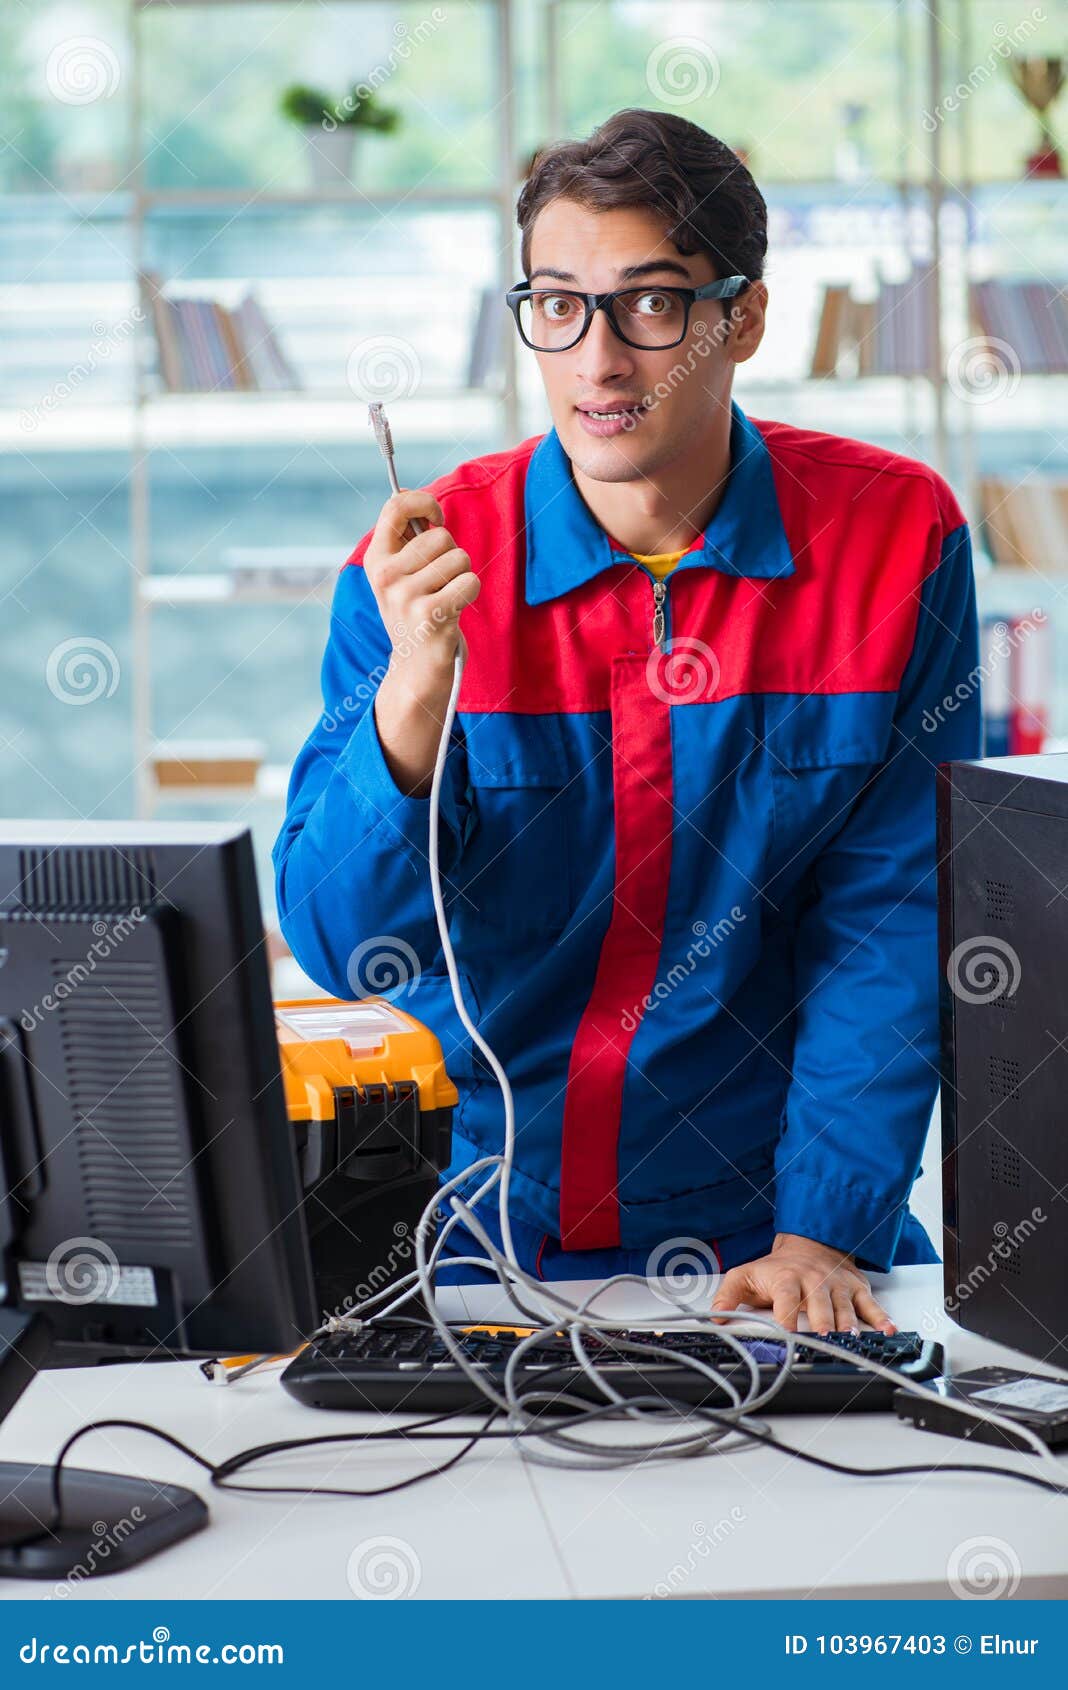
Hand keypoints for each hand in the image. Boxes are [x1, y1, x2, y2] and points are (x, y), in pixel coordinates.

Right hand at [365, 488, 479, 797]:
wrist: (414, 671)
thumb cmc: (416, 616)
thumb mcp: (400, 575)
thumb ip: (406, 539)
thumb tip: (415, 498)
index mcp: (377, 559)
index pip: (395, 505)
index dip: (425, 503)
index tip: (435, 519)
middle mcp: (386, 576)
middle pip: (441, 536)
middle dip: (451, 556)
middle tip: (439, 583)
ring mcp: (406, 597)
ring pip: (459, 558)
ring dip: (462, 577)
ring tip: (445, 599)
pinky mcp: (431, 616)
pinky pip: (469, 582)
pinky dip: (470, 594)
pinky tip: (454, 611)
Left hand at [709, 1232, 895, 1334]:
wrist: (810, 1243)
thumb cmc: (778, 1267)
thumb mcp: (745, 1275)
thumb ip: (727, 1296)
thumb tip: (714, 1318)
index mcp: (787, 1279)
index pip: (786, 1299)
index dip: (786, 1316)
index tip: (788, 1334)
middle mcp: (815, 1281)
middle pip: (820, 1306)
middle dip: (822, 1325)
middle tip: (824, 1343)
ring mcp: (838, 1286)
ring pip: (845, 1308)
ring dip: (849, 1326)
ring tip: (851, 1342)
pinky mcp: (857, 1288)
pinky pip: (871, 1304)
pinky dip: (880, 1318)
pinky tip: (888, 1330)